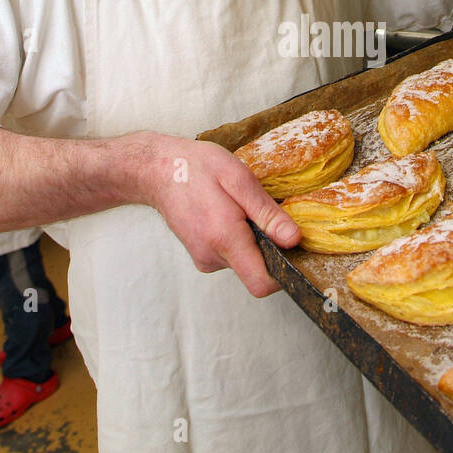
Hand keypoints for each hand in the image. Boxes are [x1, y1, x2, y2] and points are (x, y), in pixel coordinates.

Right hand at [138, 133, 299, 297]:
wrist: (158, 170)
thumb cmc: (198, 168)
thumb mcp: (240, 179)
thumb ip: (267, 214)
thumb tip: (294, 240)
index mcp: (225, 239)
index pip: (262, 283)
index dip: (283, 272)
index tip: (290, 246)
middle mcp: (212, 257)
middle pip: (257, 271)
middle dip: (267, 246)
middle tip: (256, 211)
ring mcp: (204, 259)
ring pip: (244, 262)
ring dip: (251, 239)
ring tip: (236, 207)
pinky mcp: (202, 256)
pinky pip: (231, 256)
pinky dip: (237, 239)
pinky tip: (226, 214)